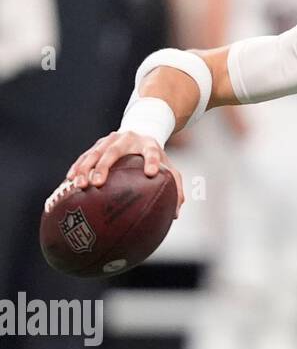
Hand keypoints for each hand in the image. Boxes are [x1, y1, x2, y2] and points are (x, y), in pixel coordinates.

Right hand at [65, 130, 185, 217]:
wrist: (141, 134)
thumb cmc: (155, 158)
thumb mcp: (169, 168)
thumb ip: (176, 188)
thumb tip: (175, 214)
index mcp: (148, 145)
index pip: (152, 152)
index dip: (151, 161)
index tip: (150, 173)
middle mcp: (128, 139)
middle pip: (114, 151)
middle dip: (104, 167)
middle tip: (98, 183)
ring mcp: (110, 140)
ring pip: (95, 152)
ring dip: (85, 168)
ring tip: (79, 185)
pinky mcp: (98, 144)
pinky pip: (85, 156)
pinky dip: (77, 167)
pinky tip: (69, 180)